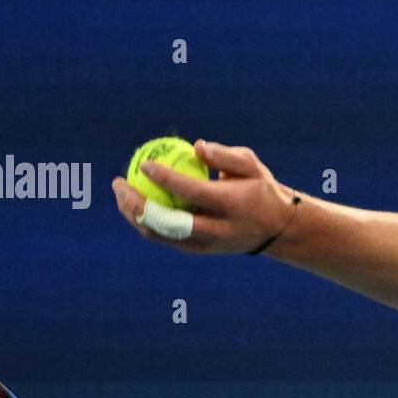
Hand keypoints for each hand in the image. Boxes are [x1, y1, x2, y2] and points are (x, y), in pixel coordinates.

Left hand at [111, 139, 297, 254]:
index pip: (191, 192)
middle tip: (120, 184)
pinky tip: (134, 204)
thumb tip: (195, 146)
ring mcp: (205, 244)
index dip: (164, 178)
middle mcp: (216, 229)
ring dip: (134, 215)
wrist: (276, 229)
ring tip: (121, 194)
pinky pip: (164, 238)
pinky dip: (146, 222)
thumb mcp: (251, 165)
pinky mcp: (198, 251)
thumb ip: (224, 154)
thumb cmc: (259, 189)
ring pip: (160, 234)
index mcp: (230, 205)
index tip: (144, 164)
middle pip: (167, 222)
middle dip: (137, 204)